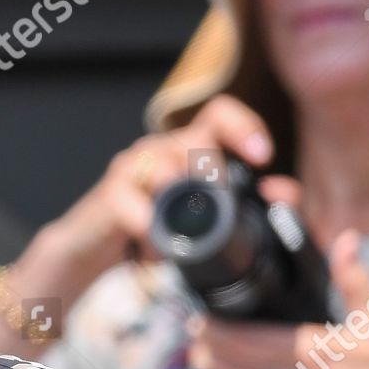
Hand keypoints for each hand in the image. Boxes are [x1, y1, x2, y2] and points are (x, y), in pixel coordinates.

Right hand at [55, 95, 282, 272]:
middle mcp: (159, 153)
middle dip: (213, 173)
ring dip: (180, 196)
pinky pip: (130, 202)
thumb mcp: (201, 222)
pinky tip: (155, 245)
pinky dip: (148, 224)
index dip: (243, 127)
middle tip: (217, 206)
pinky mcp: (106, 198)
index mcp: (187, 153)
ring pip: (164, 165)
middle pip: (194, 139)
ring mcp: (130, 171)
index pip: (218, 116)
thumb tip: (284, 192)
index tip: (262, 158)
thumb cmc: (145, 234)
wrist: (84, 253)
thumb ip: (247, 205)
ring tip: (182, 233)